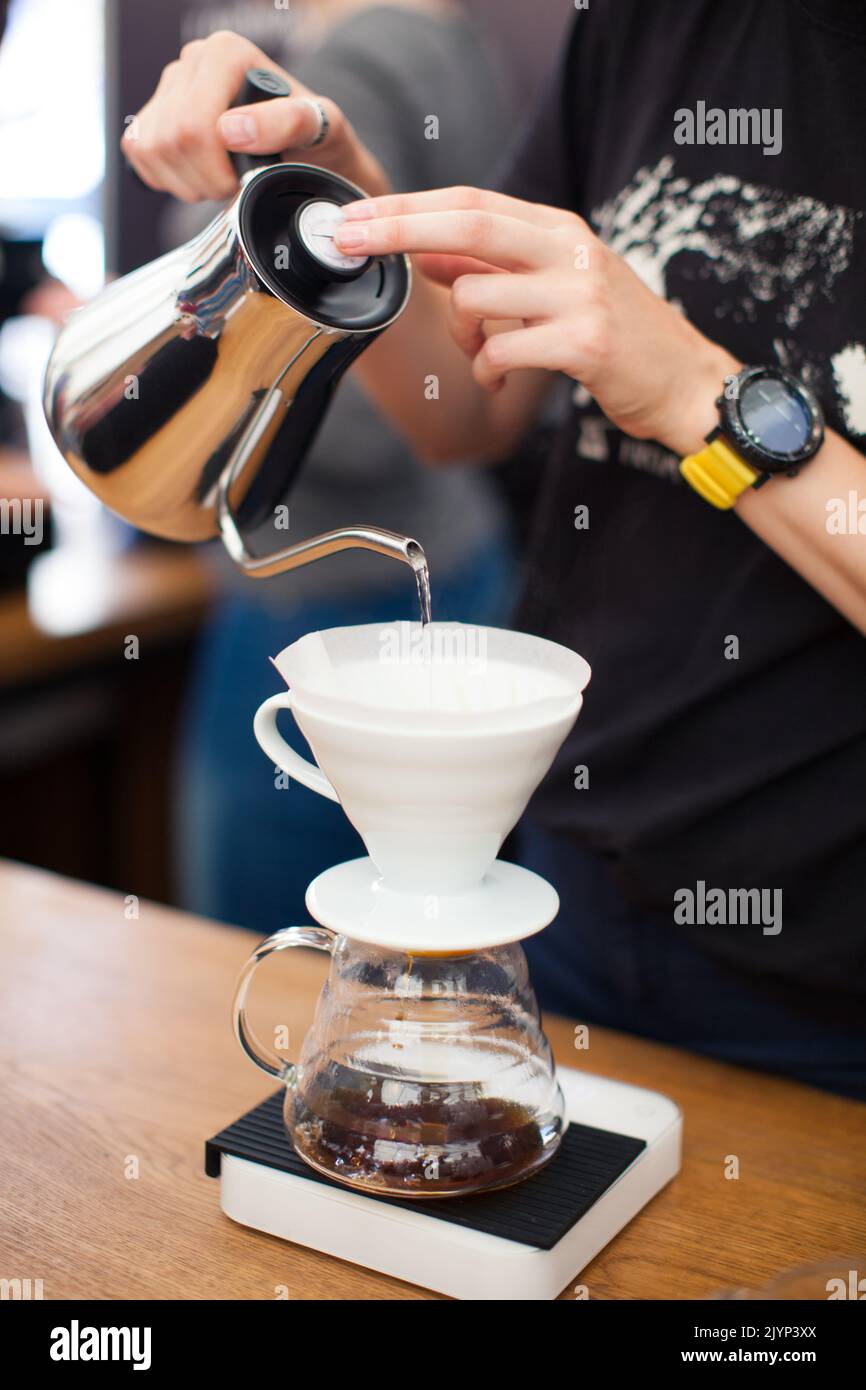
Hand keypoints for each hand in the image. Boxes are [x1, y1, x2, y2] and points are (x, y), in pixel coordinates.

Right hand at [121, 30, 389, 203]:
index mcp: (226, 53)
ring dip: (186, 183)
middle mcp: (193, 60)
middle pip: (170, 139)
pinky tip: (198, 176)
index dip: (215, 170)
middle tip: (232, 187)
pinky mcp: (153, 111)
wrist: (306, 148)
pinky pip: (137, 151)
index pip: (194, 125)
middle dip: (202, 180)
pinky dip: (166, 177)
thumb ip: (286, 122)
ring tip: (219, 181)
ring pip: (149, 148)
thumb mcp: (320, 126)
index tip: (242, 182)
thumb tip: (231, 129)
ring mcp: (170, 84)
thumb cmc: (314, 135)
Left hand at [335, 187, 738, 456]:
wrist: (684, 382)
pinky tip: (502, 378)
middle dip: (397, 229)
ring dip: (462, 335)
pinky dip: (487, 370)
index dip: (406, 208)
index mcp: (558, 229)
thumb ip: (494, 268)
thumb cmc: (614, 336)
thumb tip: (423, 252)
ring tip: (485, 353)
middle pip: (467, 223)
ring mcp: (579, 294)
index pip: (471, 202)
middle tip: (347, 239)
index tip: (354, 217)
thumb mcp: (554, 287)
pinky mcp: (584, 343)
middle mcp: (569, 250)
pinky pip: (501, 351)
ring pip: (475, 298)